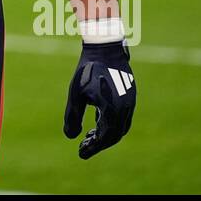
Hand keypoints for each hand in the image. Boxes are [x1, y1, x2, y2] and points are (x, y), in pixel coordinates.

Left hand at [63, 40, 135, 158]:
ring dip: (106, 135)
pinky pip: (123, 117)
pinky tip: (97, 121)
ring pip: (120, 127)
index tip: (80, 153)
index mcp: (113, 109)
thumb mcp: (76, 93)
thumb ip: (72, 116)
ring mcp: (130, 102)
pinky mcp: (130, 96)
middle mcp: (125, 108)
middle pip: (114, 135)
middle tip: (83, 146)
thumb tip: (70, 137)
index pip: (105, 138)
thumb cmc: (88, 70)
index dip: (93, 148)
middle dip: (99, 143)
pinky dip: (111, 123)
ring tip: (89, 136)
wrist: (105, 47)